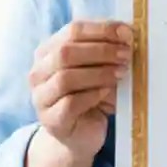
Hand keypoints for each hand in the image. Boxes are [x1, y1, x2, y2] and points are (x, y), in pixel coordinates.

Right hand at [29, 19, 132, 159]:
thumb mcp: (99, 69)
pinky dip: (92, 95)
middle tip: (126, 55)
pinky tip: (107, 93)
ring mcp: (41, 97)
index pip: (72, 30)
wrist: (80, 136)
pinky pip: (70, 103)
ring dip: (98, 73)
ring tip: (121, 74)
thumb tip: (127, 34)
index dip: (102, 30)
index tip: (127, 33)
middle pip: (66, 52)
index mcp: (48, 51)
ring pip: (66, 78)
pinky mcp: (52, 120)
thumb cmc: (91, 97)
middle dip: (101, 51)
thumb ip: (107, 50)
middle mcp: (38, 72)